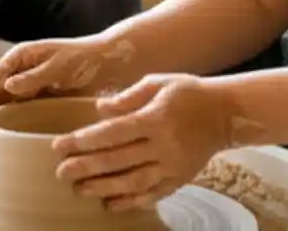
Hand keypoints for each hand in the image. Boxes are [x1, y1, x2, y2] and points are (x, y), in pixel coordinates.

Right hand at [0, 36, 137, 121]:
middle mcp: (19, 72)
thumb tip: (7, 86)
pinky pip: (22, 115)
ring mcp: (29, 87)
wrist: (112, 63)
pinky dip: (16, 128)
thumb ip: (35, 76)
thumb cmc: (86, 59)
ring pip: (5, 108)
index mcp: (19, 58)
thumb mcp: (60, 66)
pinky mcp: (41, 100)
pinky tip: (17, 144)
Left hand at [52, 74, 234, 211]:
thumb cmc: (188, 93)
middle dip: (87, 166)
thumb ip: (128, 96)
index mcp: (157, 117)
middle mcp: (165, 144)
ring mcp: (173, 165)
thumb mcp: (158, 83)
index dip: (85, 140)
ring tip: (80, 189)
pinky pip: (152, 194)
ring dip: (103, 187)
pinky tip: (110, 204)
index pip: (114, 132)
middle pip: (119, 159)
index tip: (61, 145)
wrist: (226, 113)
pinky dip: (131, 201)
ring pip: (133, 181)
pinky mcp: (180, 179)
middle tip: (62, 172)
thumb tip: (99, 109)